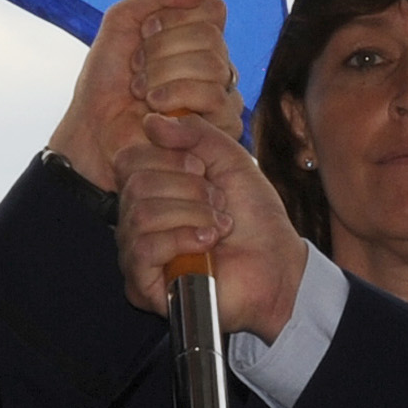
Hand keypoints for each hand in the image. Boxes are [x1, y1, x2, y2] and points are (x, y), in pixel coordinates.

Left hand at [44, 0, 239, 187]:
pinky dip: (176, 99)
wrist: (92, 128)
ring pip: (214, 66)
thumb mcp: (121, 22)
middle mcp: (214, 63)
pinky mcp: (220, 127)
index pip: (213, 9)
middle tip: (136, 69)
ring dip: (164, 77)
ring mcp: (220, 95)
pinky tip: (156, 114)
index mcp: (196, 36)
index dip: (175, 18)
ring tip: (143, 95)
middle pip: (211, 38)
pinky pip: (216, 98)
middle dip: (162, 52)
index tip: (144, 33)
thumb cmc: (105, 79)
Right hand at [114, 113, 307, 335]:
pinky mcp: (142, 286)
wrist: (277, 265)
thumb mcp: (229, 160)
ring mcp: (136, 254)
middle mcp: (135, 220)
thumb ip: (194, 134)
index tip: (204, 170)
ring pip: (141, 213)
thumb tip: (151, 121)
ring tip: (219, 227)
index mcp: (150, 190)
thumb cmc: (254, 218)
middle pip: (136, 184)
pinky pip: (144, 248)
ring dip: (193, 214)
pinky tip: (207, 245)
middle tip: (219, 204)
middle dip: (189, 188)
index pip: (129, 159)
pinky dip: (182, 239)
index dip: (170, 158)